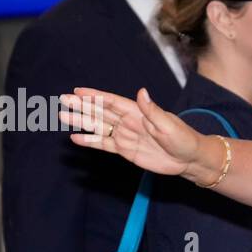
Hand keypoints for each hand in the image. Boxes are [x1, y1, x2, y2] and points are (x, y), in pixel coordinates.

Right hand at [61, 87, 207, 178]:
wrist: (188, 160)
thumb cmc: (182, 139)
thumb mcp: (168, 124)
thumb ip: (152, 110)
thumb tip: (141, 92)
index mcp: (138, 112)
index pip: (112, 102)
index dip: (95, 96)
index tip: (78, 91)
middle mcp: (128, 122)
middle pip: (101, 112)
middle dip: (82, 106)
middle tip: (63, 100)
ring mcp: (125, 136)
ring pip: (99, 127)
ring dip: (82, 122)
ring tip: (64, 116)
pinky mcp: (126, 150)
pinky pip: (104, 144)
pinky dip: (90, 141)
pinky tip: (76, 138)